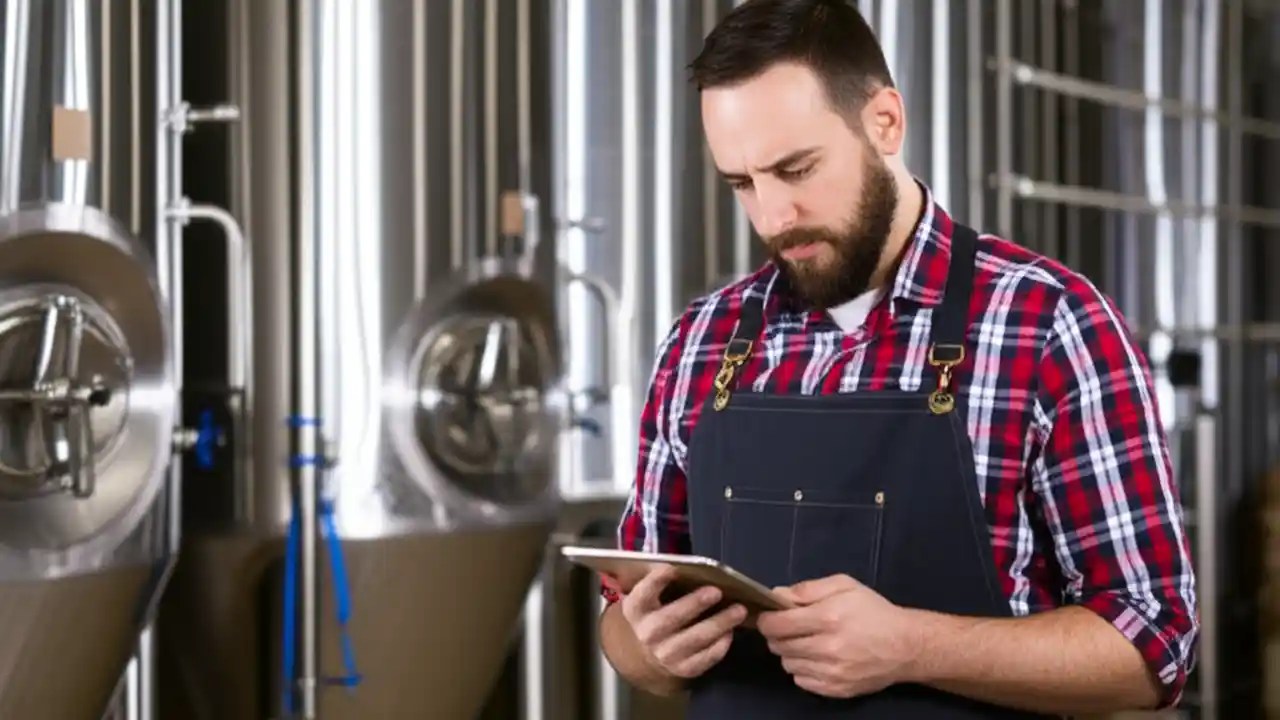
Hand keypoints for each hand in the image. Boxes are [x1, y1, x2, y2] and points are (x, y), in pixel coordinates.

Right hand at [619, 565, 748, 679]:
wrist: (652, 653)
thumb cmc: (659, 612)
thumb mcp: (653, 596)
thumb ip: (664, 581)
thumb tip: (690, 566)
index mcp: (637, 610)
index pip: (642, 595)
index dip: (654, 582)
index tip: (671, 569)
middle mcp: (648, 634)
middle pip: (671, 618)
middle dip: (695, 604)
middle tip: (717, 591)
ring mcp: (666, 655)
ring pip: (694, 639)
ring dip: (719, 623)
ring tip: (739, 610)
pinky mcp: (684, 669)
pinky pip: (706, 657)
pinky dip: (720, 645)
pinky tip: (731, 631)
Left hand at [756, 574, 918, 698]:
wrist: (905, 646)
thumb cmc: (873, 611)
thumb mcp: (844, 586)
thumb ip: (807, 589)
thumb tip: (777, 595)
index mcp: (828, 618)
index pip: (777, 625)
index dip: (766, 620)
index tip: (769, 616)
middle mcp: (827, 648)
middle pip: (779, 645)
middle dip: (777, 635)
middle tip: (788, 627)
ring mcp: (832, 672)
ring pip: (788, 664)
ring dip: (790, 652)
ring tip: (807, 642)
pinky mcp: (835, 689)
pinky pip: (801, 680)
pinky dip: (803, 669)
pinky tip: (817, 658)